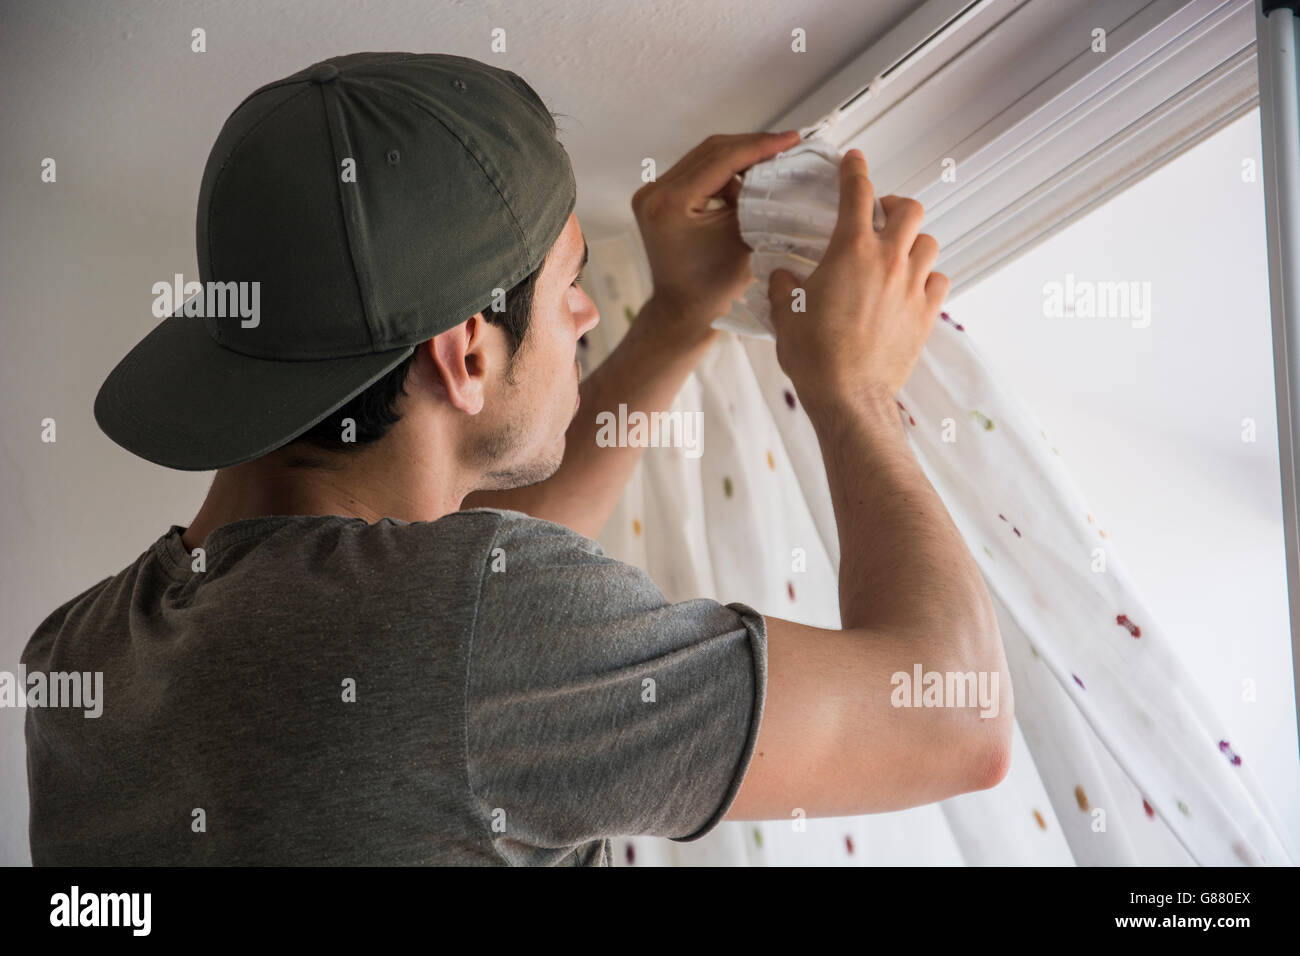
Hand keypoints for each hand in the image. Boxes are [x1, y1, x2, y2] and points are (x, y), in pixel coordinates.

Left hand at [632, 130, 802, 332]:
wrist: (684, 310)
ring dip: (738, 158)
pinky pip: (696, 171)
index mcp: (670, 203)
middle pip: (710, 151)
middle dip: (751, 146)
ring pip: (703, 157)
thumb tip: (778, 163)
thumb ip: (757, 197)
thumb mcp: (743, 237)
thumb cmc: (714, 285)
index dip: (760, 146)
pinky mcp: (657, 198)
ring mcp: (651, 194)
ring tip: (770, 163)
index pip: (721, 159)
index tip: (791, 138)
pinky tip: (745, 179)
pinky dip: (722, 172)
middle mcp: (653, 193)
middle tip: (786, 144)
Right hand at [767, 149, 947, 407]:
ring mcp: (912, 287)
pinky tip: (912, 287)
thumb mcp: (786, 314)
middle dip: (895, 205)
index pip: (857, 193)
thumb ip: (785, 286)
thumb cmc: (816, 356)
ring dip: (914, 241)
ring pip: (928, 242)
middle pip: (910, 209)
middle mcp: (888, 261)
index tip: (854, 162)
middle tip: (881, 215)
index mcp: (851, 251)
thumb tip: (784, 277)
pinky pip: (938, 280)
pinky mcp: (926, 314)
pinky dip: (928, 277)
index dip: (855, 171)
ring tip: (897, 252)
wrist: (848, 396)